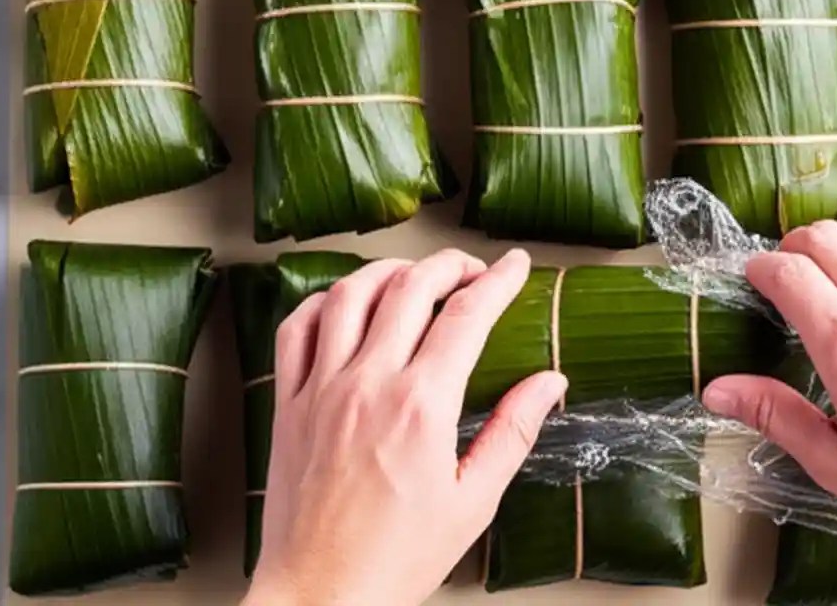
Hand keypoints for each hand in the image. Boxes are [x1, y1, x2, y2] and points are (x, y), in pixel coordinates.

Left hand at [243, 249, 568, 605]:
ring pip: (349, 294)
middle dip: (450, 265)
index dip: (498, 280)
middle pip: (410, 288)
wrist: (321, 595)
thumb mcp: (474, 501)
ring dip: (387, 270)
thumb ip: (513, 432)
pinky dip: (322, 301)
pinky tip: (344, 303)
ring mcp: (320, 390)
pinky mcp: (288, 403)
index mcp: (420, 407)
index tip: (517, 265)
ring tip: (414, 274)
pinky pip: (295, 329)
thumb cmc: (396, 559)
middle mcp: (367, 385)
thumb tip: (548, 382)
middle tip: (473, 269)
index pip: (467, 316)